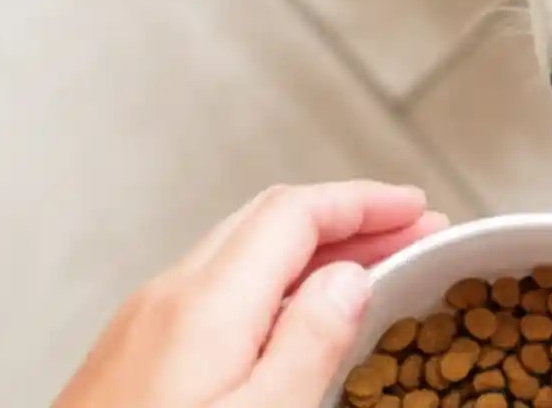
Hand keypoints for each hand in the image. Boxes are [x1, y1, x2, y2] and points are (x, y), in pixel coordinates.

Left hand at [55, 181, 447, 407]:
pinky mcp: (134, 350)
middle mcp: (169, 296)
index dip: (363, 202)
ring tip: (370, 266)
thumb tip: (349, 280)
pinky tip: (299, 313)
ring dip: (312, 247)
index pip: (295, 214)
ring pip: (242, 249)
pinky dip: (273, 280)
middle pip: (269, 220)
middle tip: (407, 232)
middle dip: (347, 217)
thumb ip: (308, 346)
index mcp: (204, 304)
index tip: (416, 210)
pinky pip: (216, 286)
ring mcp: (145, 320)